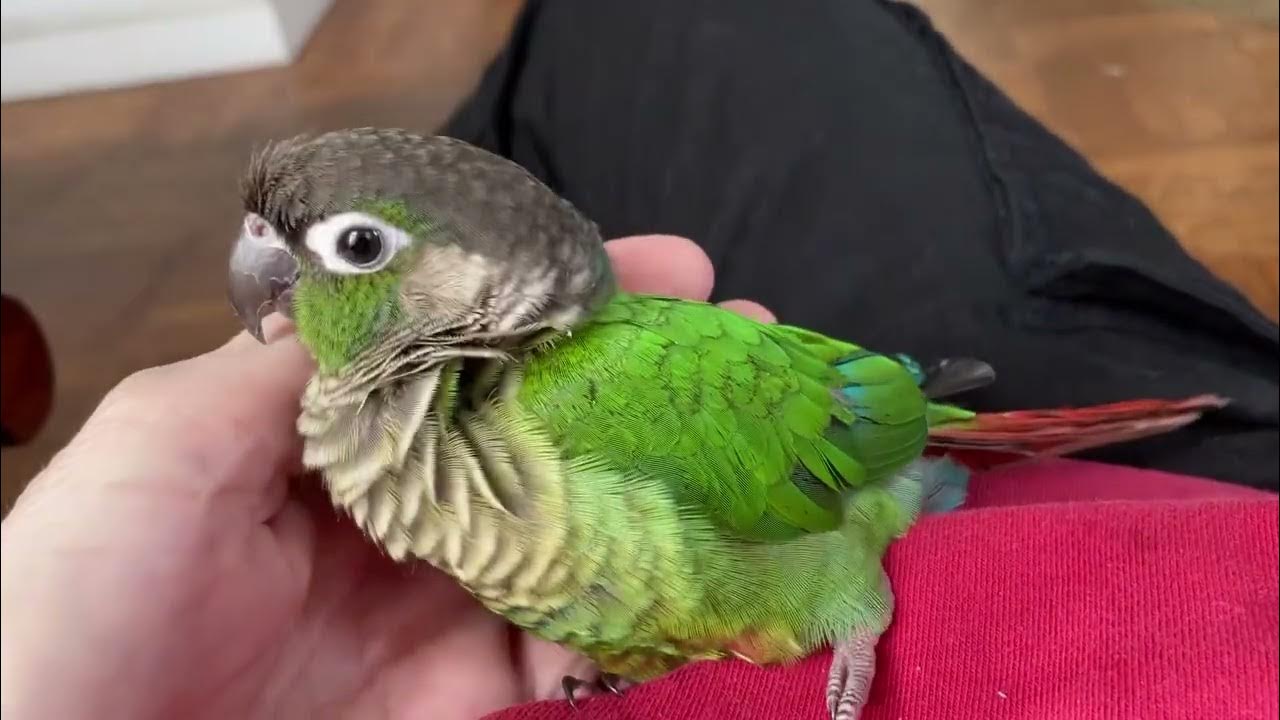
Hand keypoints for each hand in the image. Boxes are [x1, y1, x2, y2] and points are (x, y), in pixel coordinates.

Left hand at [0, 236, 773, 719]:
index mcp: (325, 436)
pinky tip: (696, 566)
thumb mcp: (161, 443)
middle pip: (540, 432)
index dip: (563, 305)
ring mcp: (434, 601)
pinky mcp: (460, 693)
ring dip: (665, 484)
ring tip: (755, 448)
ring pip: (572, 529)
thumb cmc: (75, 598)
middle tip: (745, 346)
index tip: (662, 269)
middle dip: (644, 384)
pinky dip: (635, 609)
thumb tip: (406, 291)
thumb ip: (288, 364)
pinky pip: (566, 643)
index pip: (467, 349)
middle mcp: (394, 507)